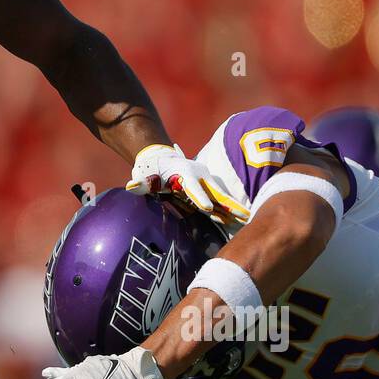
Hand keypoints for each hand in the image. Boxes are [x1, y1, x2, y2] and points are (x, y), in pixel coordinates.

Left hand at [126, 143, 248, 222]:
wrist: (160, 157)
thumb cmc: (151, 169)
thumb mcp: (144, 176)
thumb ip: (140, 183)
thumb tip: (131, 186)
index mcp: (184, 172)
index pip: (192, 187)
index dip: (199, 197)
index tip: (207, 209)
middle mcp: (198, 175)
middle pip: (215, 191)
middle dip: (228, 203)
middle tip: (242, 215)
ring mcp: (205, 180)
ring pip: (220, 195)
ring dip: (232, 207)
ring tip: (246, 220)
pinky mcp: (206, 186)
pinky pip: (218, 198)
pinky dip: (227, 208)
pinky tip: (237, 220)